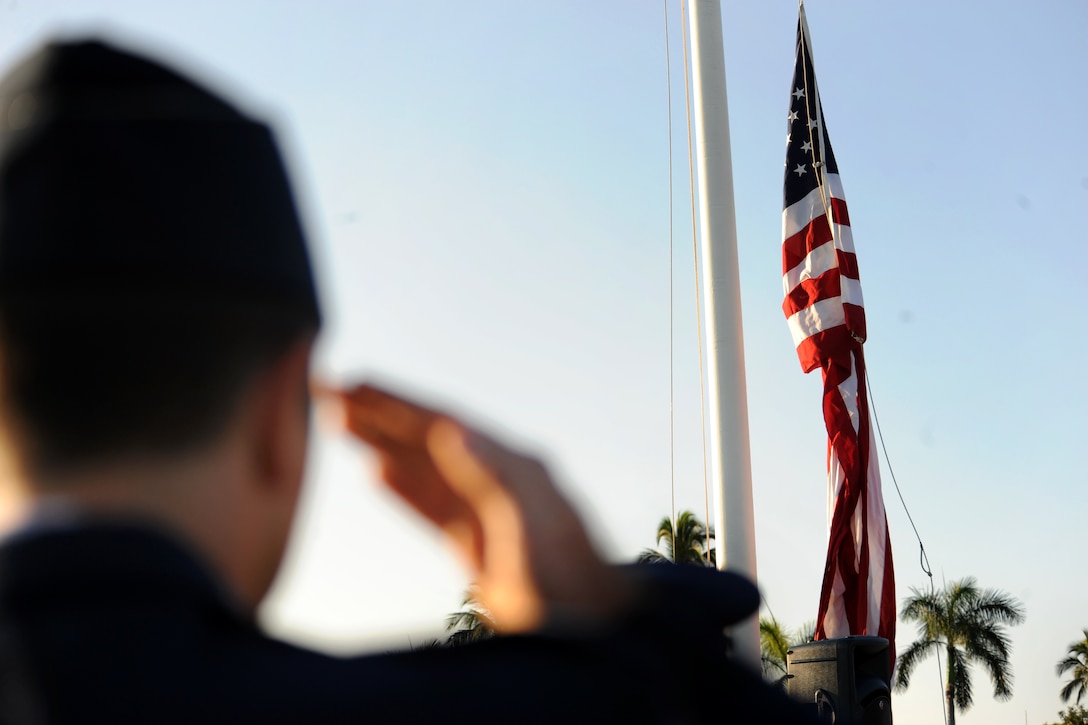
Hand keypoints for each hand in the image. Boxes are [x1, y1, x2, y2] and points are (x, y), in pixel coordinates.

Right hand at [321, 383, 630, 633]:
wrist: (593, 633)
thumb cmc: (568, 581)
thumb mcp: (525, 522)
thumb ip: (487, 473)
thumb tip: (447, 427)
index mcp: (512, 465)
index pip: (442, 423)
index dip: (396, 403)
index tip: (355, 382)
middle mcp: (498, 480)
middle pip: (427, 440)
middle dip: (379, 416)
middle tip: (329, 393)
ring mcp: (488, 514)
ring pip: (424, 471)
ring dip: (382, 446)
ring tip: (339, 424)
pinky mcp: (479, 549)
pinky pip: (432, 509)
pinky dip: (402, 489)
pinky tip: (376, 473)